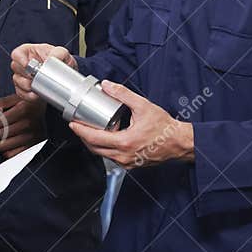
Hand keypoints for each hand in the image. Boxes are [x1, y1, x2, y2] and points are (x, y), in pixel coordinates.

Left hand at [0, 94, 46, 157]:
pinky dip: (6, 150)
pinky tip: (8, 142)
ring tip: (1, 136)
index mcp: (23, 110)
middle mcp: (28, 124)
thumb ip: (3, 101)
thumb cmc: (27, 104)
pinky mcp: (32, 146)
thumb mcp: (16, 98)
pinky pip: (11, 154)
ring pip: (3, 146)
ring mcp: (31, 136)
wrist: (42, 111)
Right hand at [10, 43, 74, 100]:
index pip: (17, 54)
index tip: (26, 64)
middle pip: (15, 67)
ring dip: (26, 85)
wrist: (63, 76)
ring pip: (17, 81)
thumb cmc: (59, 61)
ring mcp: (21, 76)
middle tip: (35, 76)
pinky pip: (21, 93)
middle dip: (25, 73)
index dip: (19, 59)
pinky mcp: (23, 89)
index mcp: (28, 52)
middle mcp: (22, 64)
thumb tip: (53, 58)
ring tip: (37, 86)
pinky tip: (36, 95)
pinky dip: (28, 95)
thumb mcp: (61, 53)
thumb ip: (58, 53)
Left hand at [68, 80, 193, 169]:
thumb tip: (108, 86)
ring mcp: (127, 162)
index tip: (72, 123)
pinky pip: (111, 157)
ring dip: (93, 143)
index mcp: (124, 142)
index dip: (80, 130)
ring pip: (102, 154)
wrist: (178, 143)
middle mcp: (123, 156)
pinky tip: (105, 138)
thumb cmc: (164, 127)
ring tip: (89, 130)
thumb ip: (124, 94)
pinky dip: (105, 148)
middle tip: (77, 125)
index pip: (94, 138)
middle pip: (94, 148)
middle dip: (83, 137)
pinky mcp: (131, 165)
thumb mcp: (143, 106)